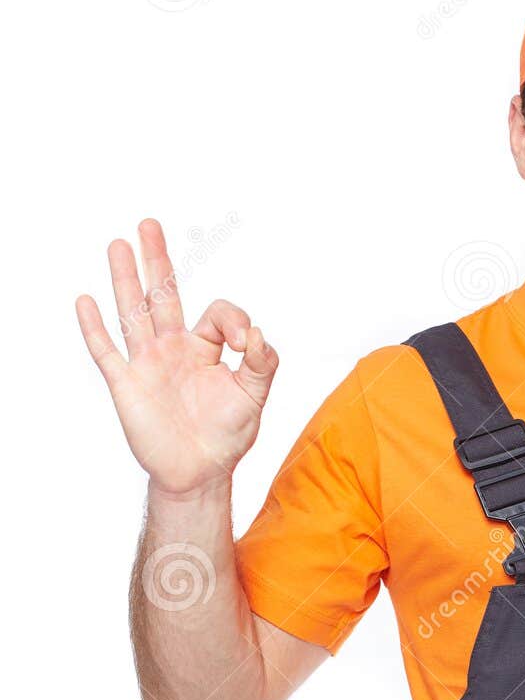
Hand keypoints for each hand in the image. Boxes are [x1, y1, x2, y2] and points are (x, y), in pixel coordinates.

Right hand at [75, 218, 278, 494]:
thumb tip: (258, 333)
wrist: (200, 474)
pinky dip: (95, 328)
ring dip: (125, 280)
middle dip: (156, 261)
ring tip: (119, 245)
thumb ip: (263, 364)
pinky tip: (85, 300)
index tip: (245, 346)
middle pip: (162, 295)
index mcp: (204, 349)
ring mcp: (147, 364)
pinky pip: (107, 352)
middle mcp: (172, 349)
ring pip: (133, 313)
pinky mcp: (127, 385)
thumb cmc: (227, 436)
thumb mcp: (254, 397)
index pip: (216, 314)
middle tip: (149, 225)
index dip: (234, 322)